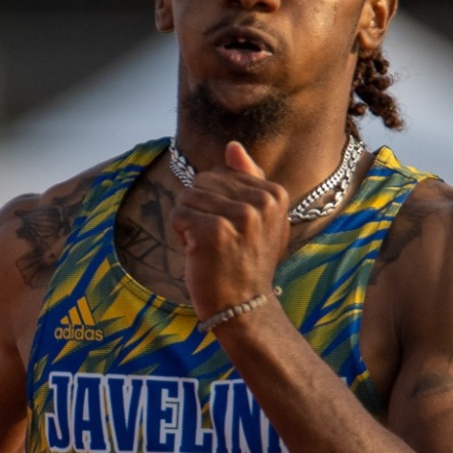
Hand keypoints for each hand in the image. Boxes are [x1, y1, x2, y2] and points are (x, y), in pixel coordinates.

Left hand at [168, 141, 288, 322]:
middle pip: (202, 182)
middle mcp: (261, 202)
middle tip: (217, 241)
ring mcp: (239, 217)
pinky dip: (179, 235)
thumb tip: (233, 146)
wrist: (245, 307)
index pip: (221, 174)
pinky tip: (196, 253)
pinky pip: (178, 214)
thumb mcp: (261, 219)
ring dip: (188, 223)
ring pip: (188, 197)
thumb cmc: (248, 262)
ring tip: (207, 247)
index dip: (215, 201)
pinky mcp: (213, 231)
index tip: (232, 230)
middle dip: (200, 210)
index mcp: (274, 194)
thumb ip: (249, 179)